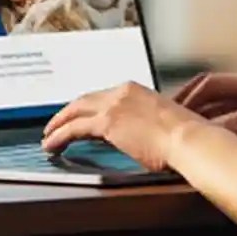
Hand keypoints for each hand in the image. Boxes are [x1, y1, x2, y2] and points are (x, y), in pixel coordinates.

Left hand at [41, 81, 207, 171]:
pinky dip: (59, 136)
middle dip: (67, 113)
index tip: (79, 117)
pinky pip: (74, 129)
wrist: (188, 139)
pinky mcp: (107, 123)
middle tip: (55, 125)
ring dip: (58, 125)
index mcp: (134, 89)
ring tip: (48, 137)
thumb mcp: (162, 122)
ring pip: (75, 112)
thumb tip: (139, 136)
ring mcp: (113, 106)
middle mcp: (121, 92)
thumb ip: (144, 123)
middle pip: (84, 101)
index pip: (101, 97)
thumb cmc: (184, 136)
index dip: (86, 108)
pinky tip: (52, 145)